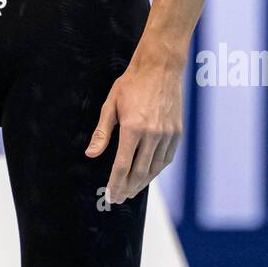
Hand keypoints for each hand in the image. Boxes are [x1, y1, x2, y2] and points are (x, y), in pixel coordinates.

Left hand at [85, 54, 182, 203]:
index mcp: (133, 128)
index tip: (111, 195)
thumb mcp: (110, 104)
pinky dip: (157, 170)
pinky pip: (167, 158)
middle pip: (139, 172)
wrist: (160, 68)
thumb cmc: (132, 84)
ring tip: (132, 190)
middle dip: (128, 188)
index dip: (115, 184)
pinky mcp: (176, 132)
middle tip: (119, 198)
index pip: (122, 166)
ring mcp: (167, 134)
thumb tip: (91, 154)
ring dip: (143, 183)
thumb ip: (102, 133)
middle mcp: (152, 134)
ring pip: (154, 168)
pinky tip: (149, 175)